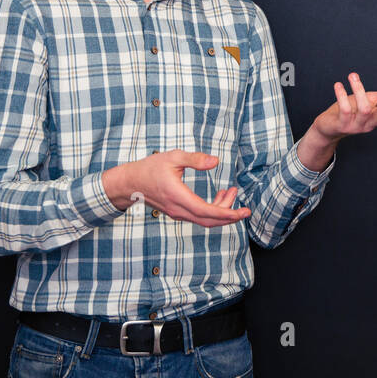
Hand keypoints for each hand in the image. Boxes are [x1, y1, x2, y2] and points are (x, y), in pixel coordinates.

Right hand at [104, 150, 250, 227]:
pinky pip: (198, 216)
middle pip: (209, 220)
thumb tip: (216, 161)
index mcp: (178, 196)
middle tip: (246, 209)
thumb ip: (195, 159)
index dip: (227, 213)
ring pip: (204, 219)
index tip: (243, 212)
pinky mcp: (177, 212)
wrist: (130, 183)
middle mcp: (178, 209)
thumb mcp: (173, 157)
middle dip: (230, 216)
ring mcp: (177, 213)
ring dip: (222, 210)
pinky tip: (220, 196)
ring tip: (232, 192)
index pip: (207, 211)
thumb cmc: (150, 168)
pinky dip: (213, 210)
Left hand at [311, 72, 376, 143]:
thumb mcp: (370, 101)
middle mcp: (368, 124)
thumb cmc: (351, 111)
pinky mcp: (341, 125)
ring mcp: (355, 126)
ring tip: (353, 75)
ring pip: (364, 110)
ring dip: (359, 90)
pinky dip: (341, 96)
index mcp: (376, 118)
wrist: (328, 126)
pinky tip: (338, 85)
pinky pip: (344, 110)